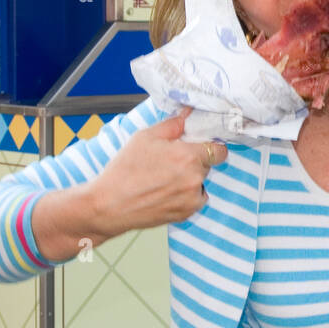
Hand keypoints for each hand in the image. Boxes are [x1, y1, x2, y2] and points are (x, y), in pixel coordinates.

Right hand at [86, 110, 224, 237]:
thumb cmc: (124, 170)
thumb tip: (188, 114)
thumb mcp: (145, 137)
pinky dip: (185, 195)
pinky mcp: (186, 213)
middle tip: (172, 161)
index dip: (210, 146)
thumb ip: (173, 125)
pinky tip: (164, 192)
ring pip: (201, 182)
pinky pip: (195, 199)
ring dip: (190, 179)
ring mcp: (192, 199)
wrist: (109, 205)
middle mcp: (195, 178)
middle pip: (208, 165)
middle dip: (195, 161)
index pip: (219, 149)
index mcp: (188, 156)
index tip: (200, 146)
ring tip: (164, 179)